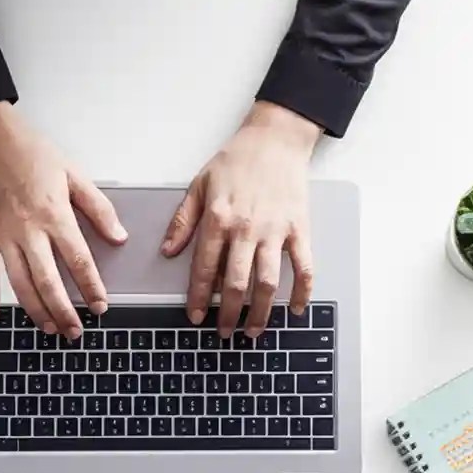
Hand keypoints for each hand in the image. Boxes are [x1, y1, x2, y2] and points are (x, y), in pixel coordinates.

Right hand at [0, 102, 127, 337]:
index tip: (101, 306)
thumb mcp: (74, 174)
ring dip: (35, 311)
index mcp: (53, 214)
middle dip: (65, 311)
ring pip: (18, 284)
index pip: (78, 261)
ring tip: (50, 328)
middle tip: (76, 331)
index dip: (92, 288)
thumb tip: (119, 237)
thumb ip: (98, 208)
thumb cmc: (30, 151)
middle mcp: (26, 229)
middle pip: (48, 282)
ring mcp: (1, 234)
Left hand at [161, 101, 321, 337]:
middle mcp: (246, 229)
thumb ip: (183, 221)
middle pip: (236, 284)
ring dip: (260, 313)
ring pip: (267, 283)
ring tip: (253, 331)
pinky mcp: (299, 229)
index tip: (195, 317)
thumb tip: (168, 251)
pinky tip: (296, 309)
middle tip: (223, 333)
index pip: (205, 269)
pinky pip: (304, 267)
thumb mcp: (199, 185)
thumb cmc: (236, 160)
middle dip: (228, 314)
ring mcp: (275, 231)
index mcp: (219, 220)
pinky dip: (302, 291)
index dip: (199, 298)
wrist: (275, 139)